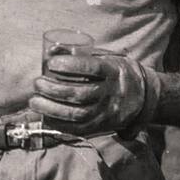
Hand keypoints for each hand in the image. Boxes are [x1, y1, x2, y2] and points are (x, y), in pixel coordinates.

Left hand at [29, 54, 147, 134]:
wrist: (144, 96)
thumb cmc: (117, 71)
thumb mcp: (106, 57)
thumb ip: (80, 53)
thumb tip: (50, 50)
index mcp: (113, 72)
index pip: (91, 68)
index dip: (69, 66)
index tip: (51, 63)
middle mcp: (111, 93)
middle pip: (80, 94)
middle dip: (53, 89)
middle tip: (37, 83)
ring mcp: (107, 113)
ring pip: (77, 114)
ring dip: (51, 108)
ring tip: (35, 100)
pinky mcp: (101, 127)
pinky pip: (78, 129)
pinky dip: (58, 124)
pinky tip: (44, 116)